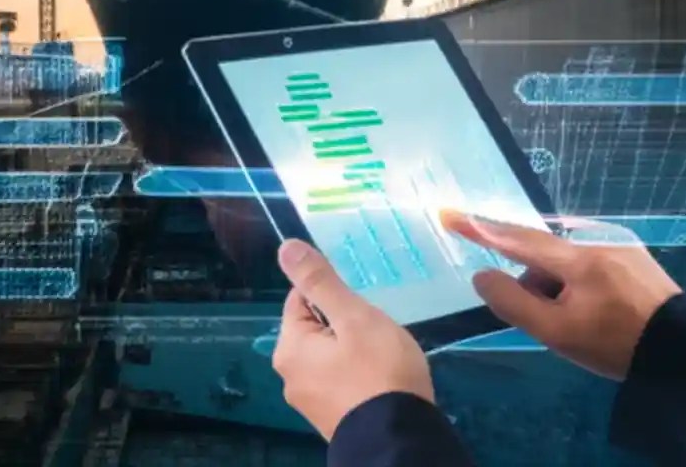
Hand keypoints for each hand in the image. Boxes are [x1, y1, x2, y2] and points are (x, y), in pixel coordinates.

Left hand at [272, 239, 434, 439]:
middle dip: (346, 323)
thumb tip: (285, 246)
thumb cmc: (379, 371)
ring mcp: (310, 400)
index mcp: (289, 348)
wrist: (399, 439)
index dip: (334, 295)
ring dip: (355, 348)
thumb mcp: (353, 317)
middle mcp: (290, 375)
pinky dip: (359, 373)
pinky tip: (382, 378)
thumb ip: (320, 281)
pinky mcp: (332, 416)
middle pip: (316, 328)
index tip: (361, 306)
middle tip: (376, 332)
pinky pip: (341, 379)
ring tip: (384, 354)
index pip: (302, 298)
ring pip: (330, 354)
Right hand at [440, 209, 681, 380]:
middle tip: (546, 321)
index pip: (515, 237)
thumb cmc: (615, 343)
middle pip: (541, 255)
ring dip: (557, 287)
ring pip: (566, 263)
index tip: (449, 213)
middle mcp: (595, 240)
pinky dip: (580, 285)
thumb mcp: (557, 333)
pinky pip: (590, 264)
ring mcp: (619, 245)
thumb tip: (483, 276)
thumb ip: (513, 302)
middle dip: (533, 284)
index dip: (479, 228)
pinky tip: (598, 313)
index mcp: (575, 257)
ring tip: (580, 325)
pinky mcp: (635, 257)